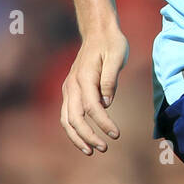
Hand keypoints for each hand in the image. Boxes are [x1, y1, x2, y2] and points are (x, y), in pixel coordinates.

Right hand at [60, 27, 128, 153]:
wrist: (98, 32)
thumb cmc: (111, 43)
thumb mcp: (117, 56)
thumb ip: (111, 79)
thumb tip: (106, 103)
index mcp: (84, 77)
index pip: (92, 107)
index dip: (103, 123)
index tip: (116, 135)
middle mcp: (72, 84)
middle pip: (74, 118)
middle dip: (88, 136)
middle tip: (104, 148)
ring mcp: (69, 88)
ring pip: (66, 119)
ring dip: (77, 137)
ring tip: (91, 151)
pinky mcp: (70, 91)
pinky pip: (67, 114)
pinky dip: (73, 129)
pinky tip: (85, 139)